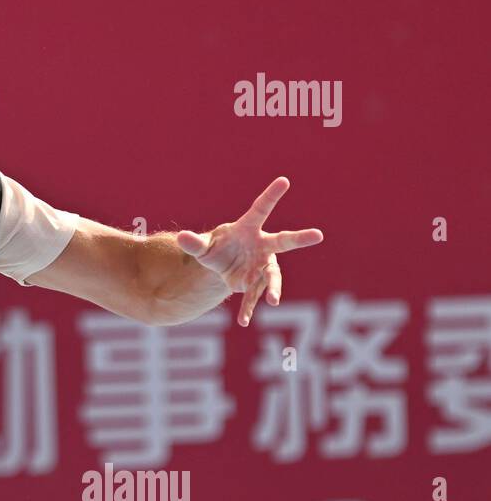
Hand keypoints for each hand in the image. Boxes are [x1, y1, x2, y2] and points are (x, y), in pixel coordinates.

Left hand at [175, 176, 322, 327]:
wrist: (221, 268)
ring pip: (272, 276)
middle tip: (318, 234)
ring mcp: (262, 265)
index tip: (284, 180)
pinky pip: (255, 295)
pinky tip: (243, 320)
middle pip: (284, 241)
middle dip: (300, 238)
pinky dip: (249, 308)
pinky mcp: (256, 283)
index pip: (261, 209)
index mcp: (248, 229)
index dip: (271, 195)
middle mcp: (262, 246)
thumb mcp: (202, 247)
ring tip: (271, 300)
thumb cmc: (215, 248)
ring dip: (272, 288)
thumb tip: (181, 238)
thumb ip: (194, 243)